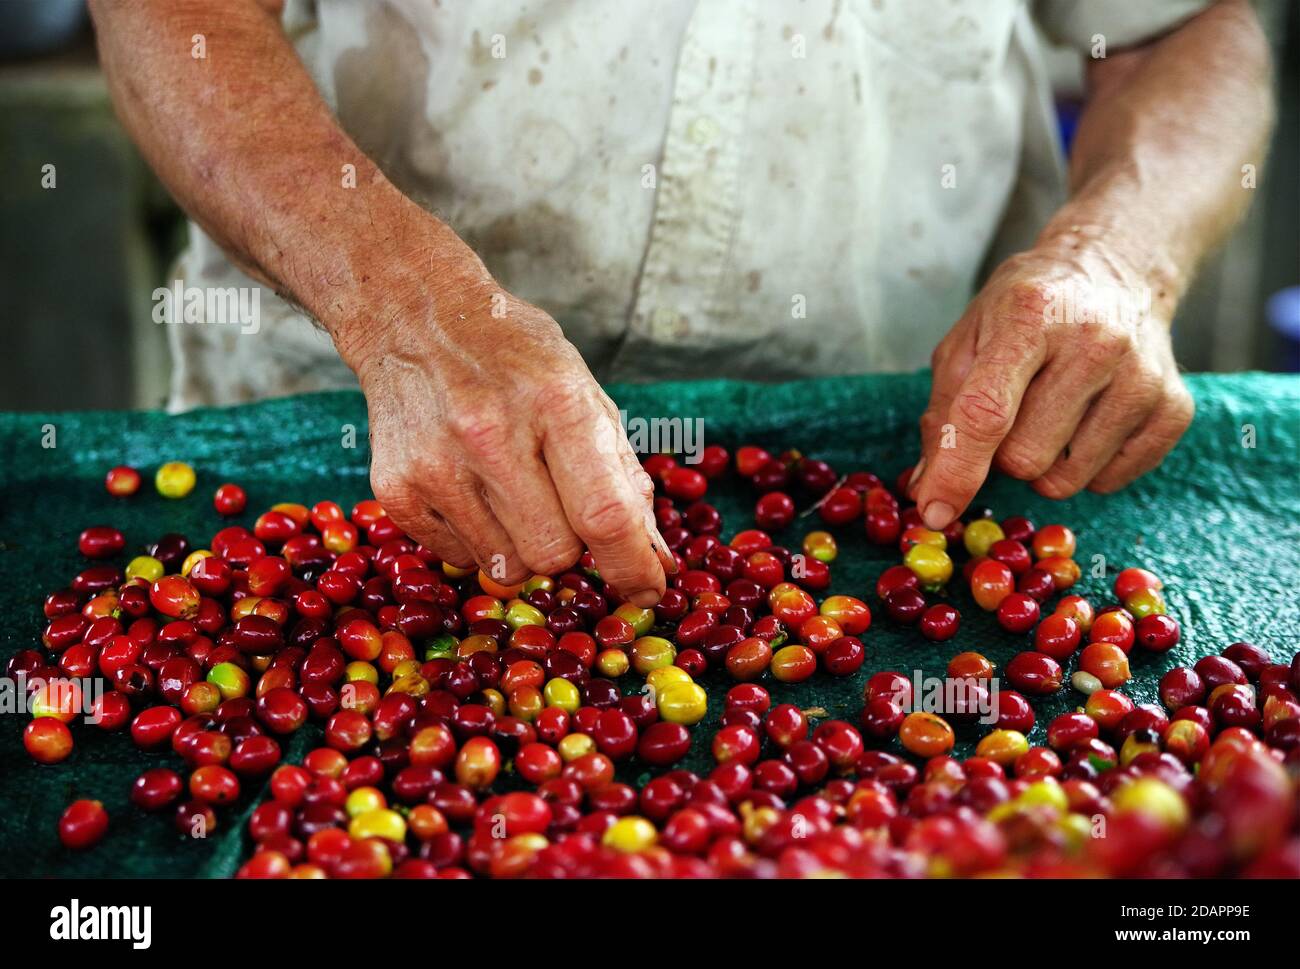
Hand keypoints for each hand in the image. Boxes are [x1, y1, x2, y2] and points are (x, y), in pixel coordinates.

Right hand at [346, 271, 673, 605]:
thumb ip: (623, 478)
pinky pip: (460, 558)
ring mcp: (436, 465)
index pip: (604, 514)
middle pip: (555, 555)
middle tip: (558, 504)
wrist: (413, 319)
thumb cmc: (513, 357)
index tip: (649, 590)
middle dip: (570, 546)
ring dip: (522, 544)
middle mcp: (491, 434)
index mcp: (555, 401)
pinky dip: (478, 539)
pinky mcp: (398, 490)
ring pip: (507, 568)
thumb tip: (656, 560)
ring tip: (508, 487)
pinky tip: (470, 487)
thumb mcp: (583, 393)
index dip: (634, 566)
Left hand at [909, 247, 1194, 527]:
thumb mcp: (968, 340)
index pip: (987, 411)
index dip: (958, 469)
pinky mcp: (1173, 409)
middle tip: (1013, 413)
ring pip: (1065, 479)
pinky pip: (1107, 483)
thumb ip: (942, 416)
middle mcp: (1095, 343)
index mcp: (1029, 317)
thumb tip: (929, 493)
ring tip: (1051, 412)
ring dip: (1044, 463)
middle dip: (1002, 453)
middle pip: (1024, 458)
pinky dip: (1085, 467)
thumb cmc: (1026, 311)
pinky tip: (1088, 420)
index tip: (936, 511)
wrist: (1112, 270)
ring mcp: (1141, 377)